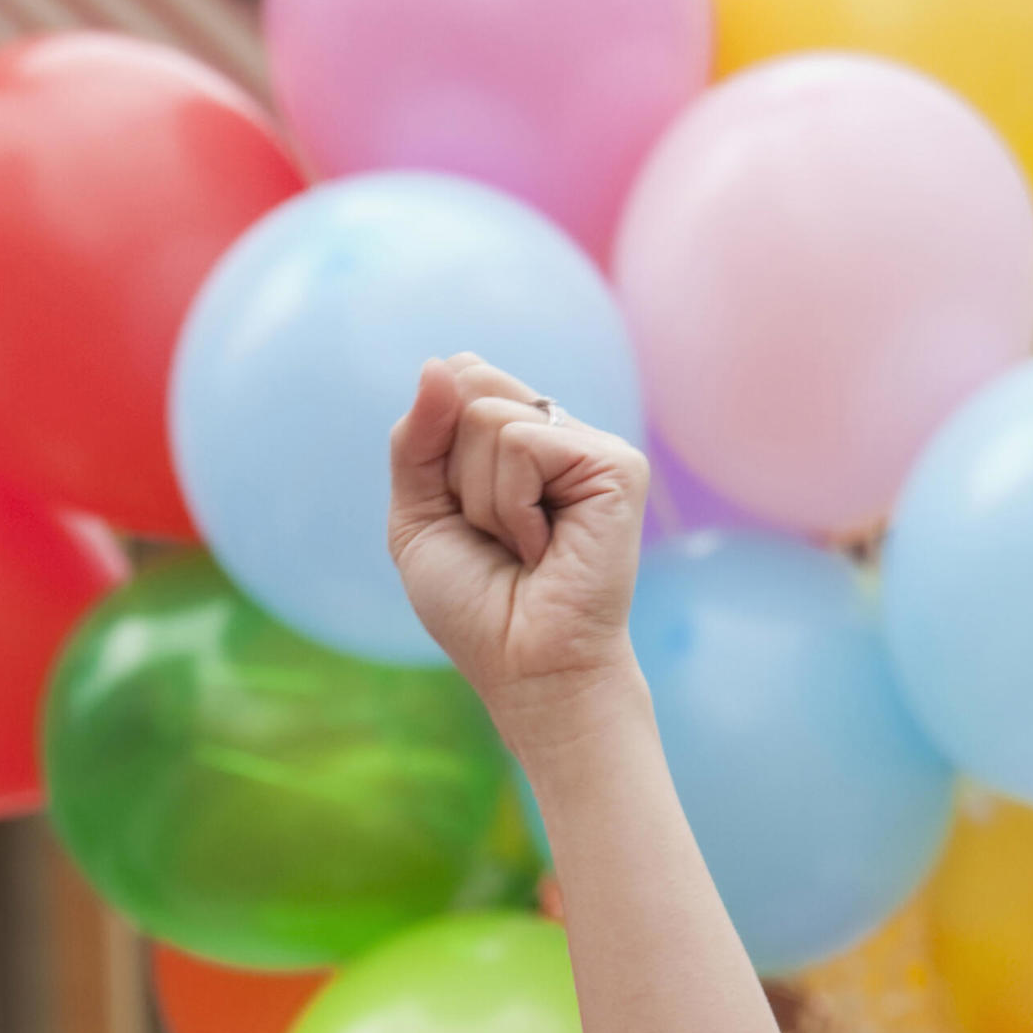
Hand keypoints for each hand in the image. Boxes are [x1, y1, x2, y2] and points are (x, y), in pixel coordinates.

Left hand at [386, 354, 649, 738]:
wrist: (526, 667)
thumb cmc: (476, 605)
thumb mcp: (419, 517)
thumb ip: (416, 440)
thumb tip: (439, 364)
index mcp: (519, 438)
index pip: (459, 378)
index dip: (435, 444)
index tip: (457, 511)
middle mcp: (560, 432)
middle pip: (468, 392)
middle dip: (454, 478)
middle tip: (493, 536)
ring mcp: (591, 445)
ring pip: (488, 421)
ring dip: (483, 502)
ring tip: (522, 547)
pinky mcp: (615, 463)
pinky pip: (524, 445)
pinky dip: (512, 507)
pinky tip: (544, 546)